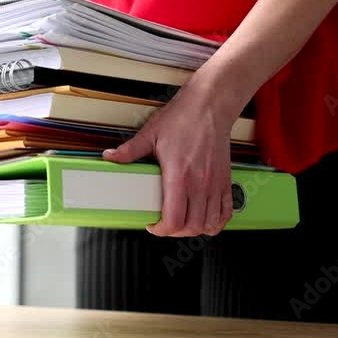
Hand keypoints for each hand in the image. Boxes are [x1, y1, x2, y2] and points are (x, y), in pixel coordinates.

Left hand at [103, 88, 234, 236]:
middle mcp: (200, 184)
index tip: (153, 225)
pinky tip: (205, 218)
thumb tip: (111, 157)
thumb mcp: (151, 133)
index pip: (174, 220)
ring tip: (183, 223)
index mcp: (179, 176)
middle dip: (175, 232)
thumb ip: (129, 150)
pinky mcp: (225, 180)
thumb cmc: (185, 117)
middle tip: (164, 225)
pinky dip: (216, 222)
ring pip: (209, 224)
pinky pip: (226, 213)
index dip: (162, 230)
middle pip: (191, 227)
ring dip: (195, 229)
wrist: (211, 105)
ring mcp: (215, 184)